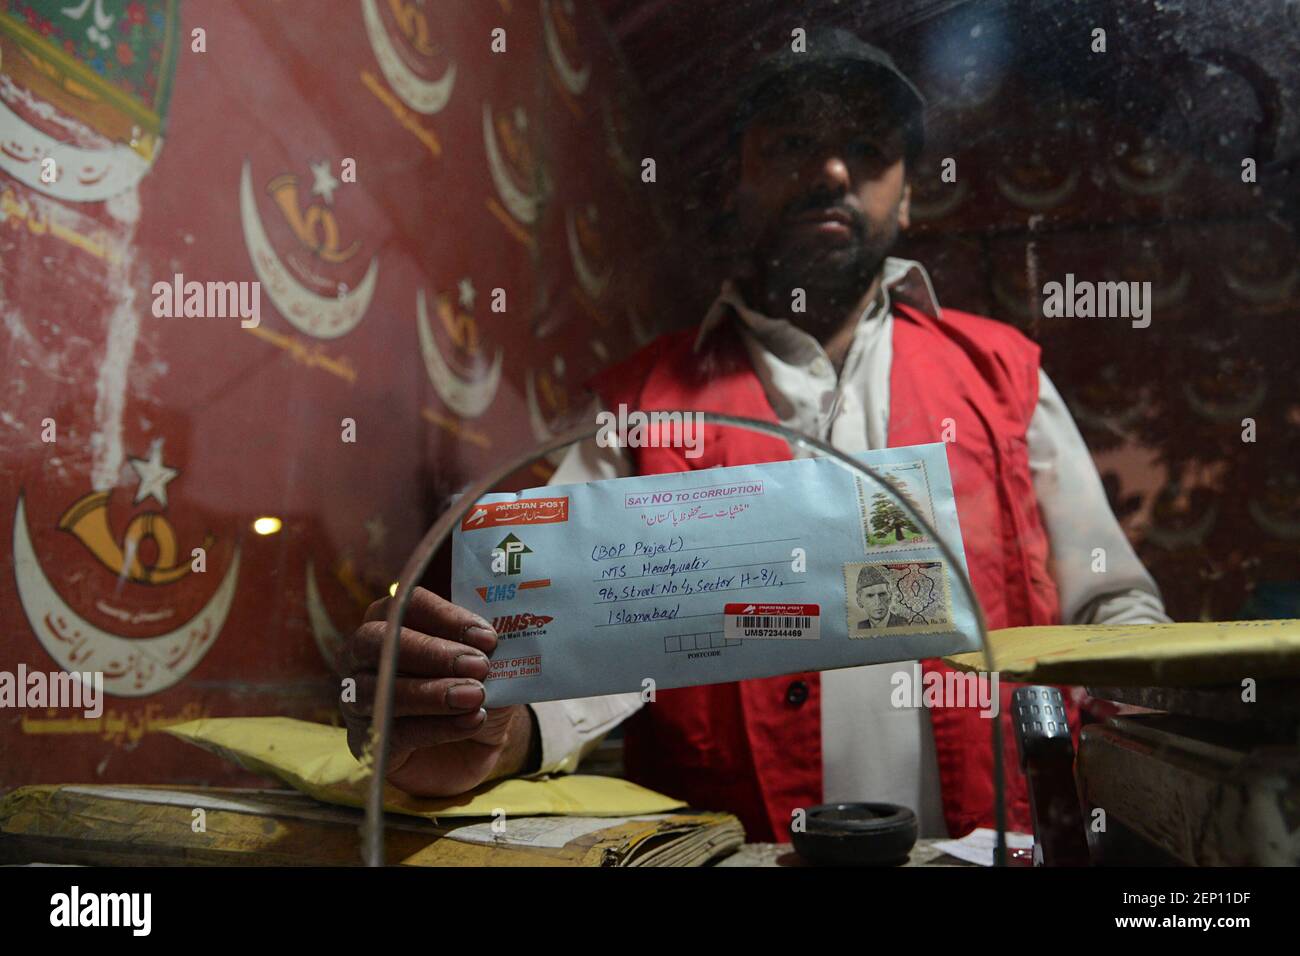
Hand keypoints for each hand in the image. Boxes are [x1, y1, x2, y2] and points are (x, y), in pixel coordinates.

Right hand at [340, 588, 534, 795]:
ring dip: (432, 692)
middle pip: (378, 640)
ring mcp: (358, 699)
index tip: (487, 637)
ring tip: (476, 697)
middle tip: (479, 666)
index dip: (445, 617)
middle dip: (431, 652)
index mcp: (395, 620)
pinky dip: (436, 727)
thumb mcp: (490, 663)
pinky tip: (470, 722)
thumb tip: (498, 636)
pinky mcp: (366, 742)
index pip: (408, 604)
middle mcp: (365, 655)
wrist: (474, 748)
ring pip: (378, 689)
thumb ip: (488, 646)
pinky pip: (392, 731)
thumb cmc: (475, 690)